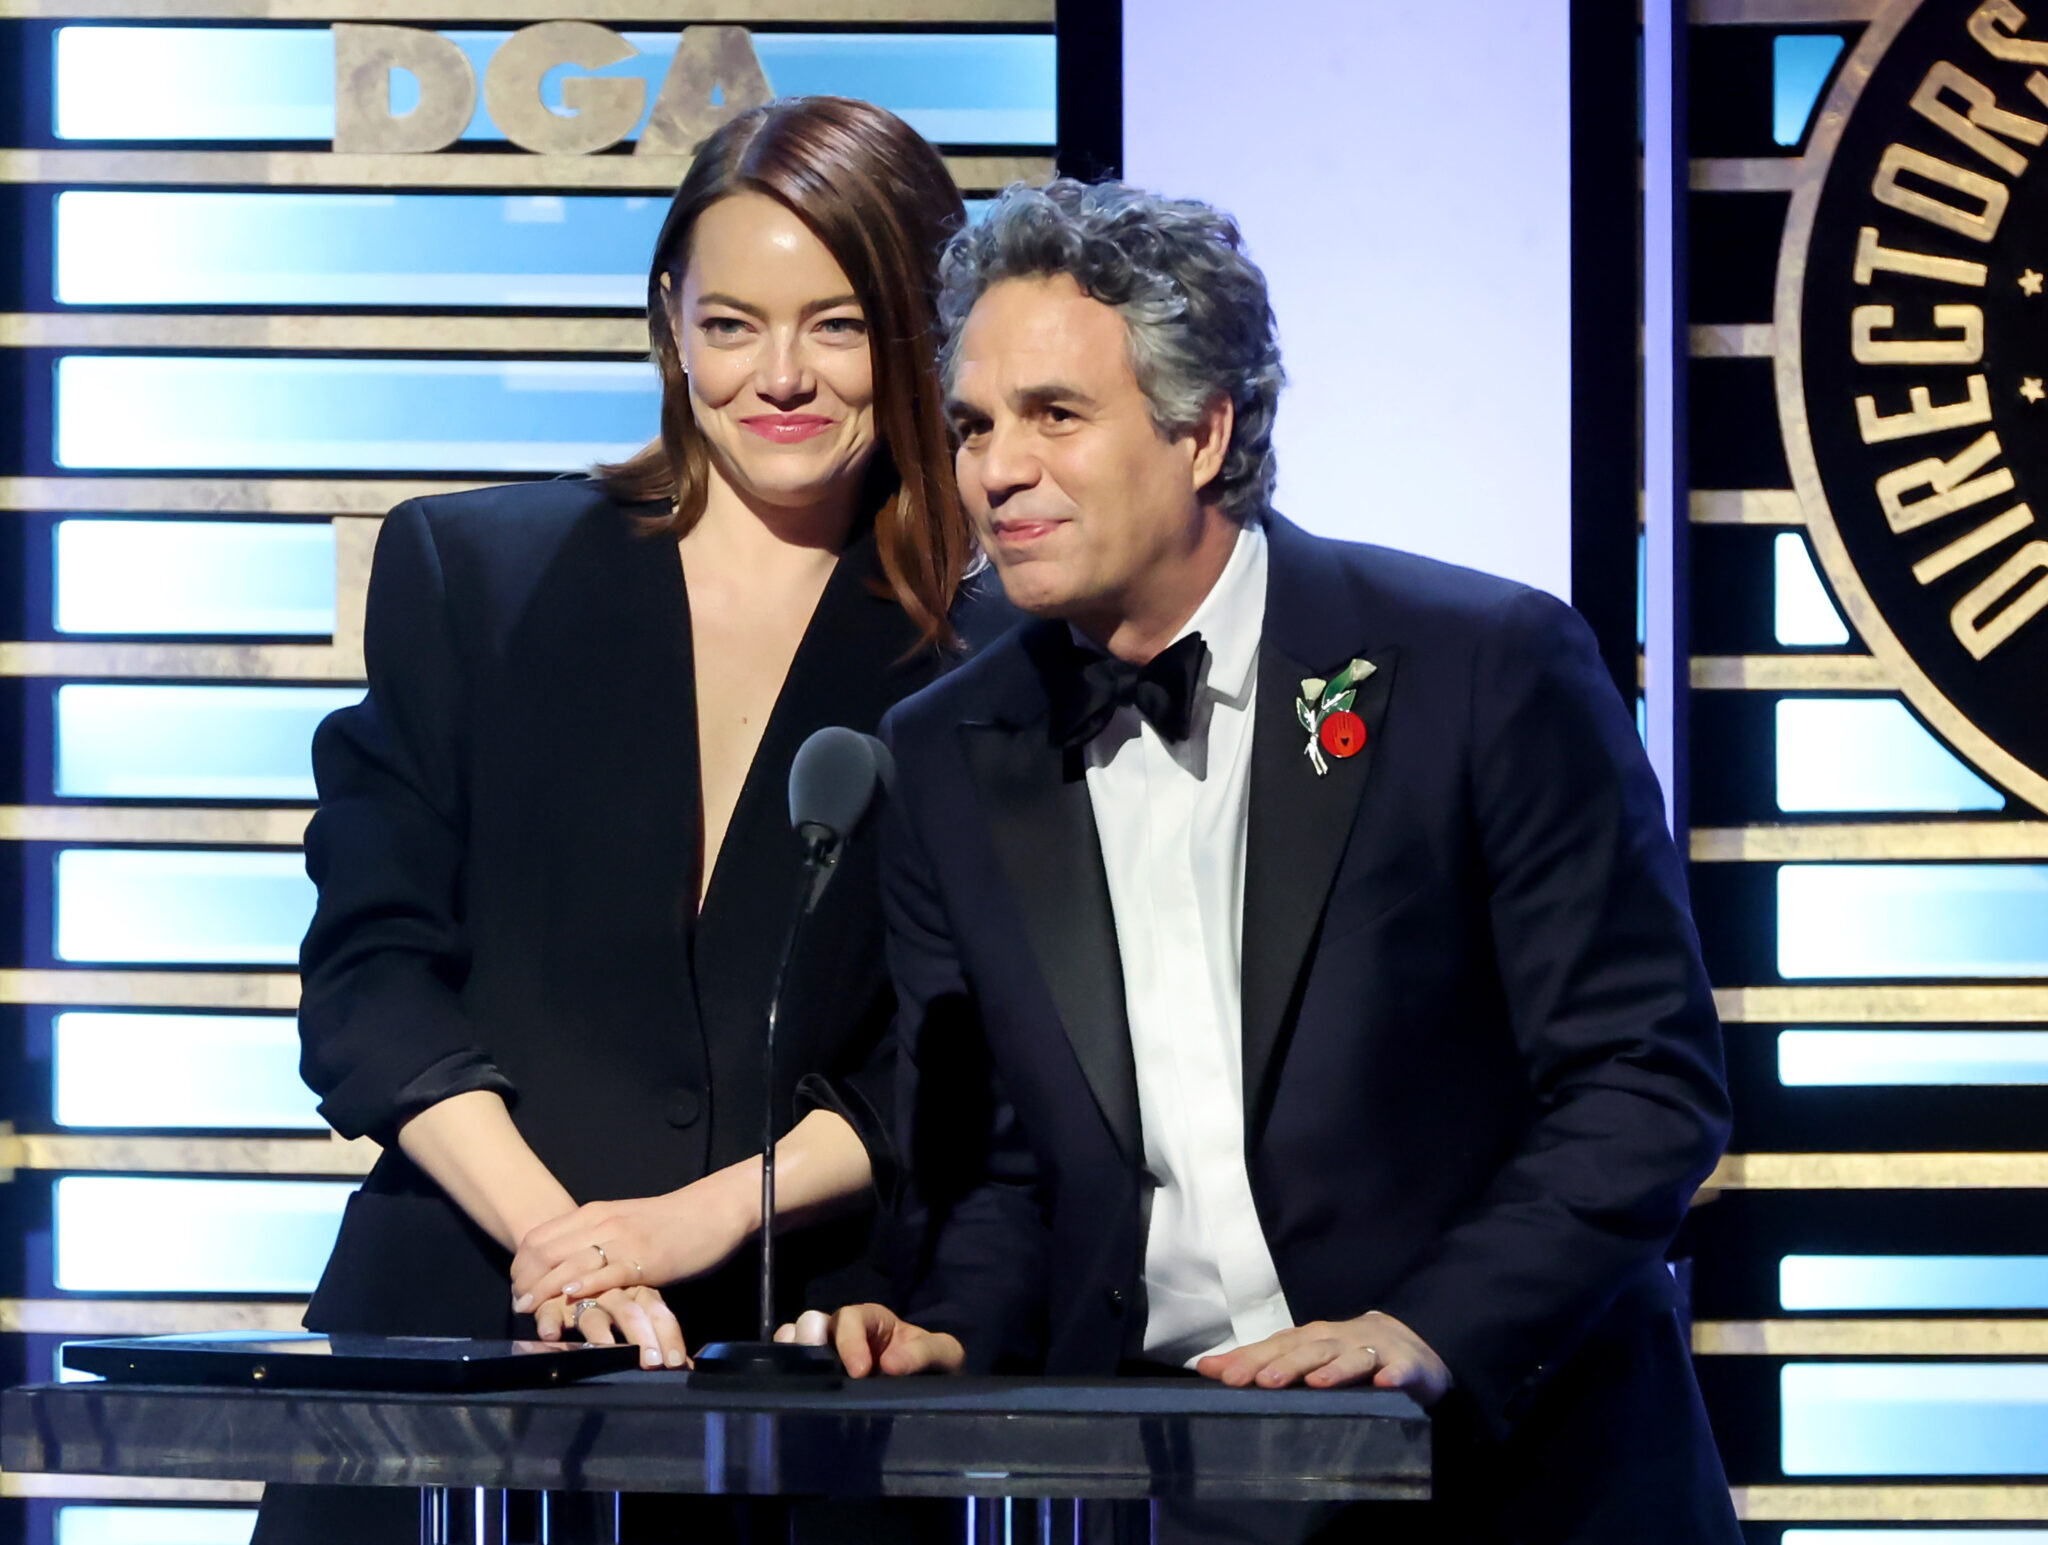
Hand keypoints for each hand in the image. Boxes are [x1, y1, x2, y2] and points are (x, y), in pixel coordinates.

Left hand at [511, 1180, 753, 1312]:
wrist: (713, 1209)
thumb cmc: (671, 1220)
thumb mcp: (625, 1221)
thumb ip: (597, 1236)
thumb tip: (569, 1262)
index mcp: (594, 1212)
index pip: (540, 1236)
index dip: (521, 1264)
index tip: (516, 1286)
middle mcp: (603, 1222)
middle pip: (547, 1251)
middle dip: (527, 1281)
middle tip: (518, 1306)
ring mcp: (623, 1241)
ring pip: (571, 1263)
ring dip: (546, 1290)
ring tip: (531, 1311)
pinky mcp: (645, 1259)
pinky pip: (608, 1273)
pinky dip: (585, 1286)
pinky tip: (571, 1298)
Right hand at [534, 1284, 687, 1369]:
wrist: (569, 1257)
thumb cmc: (612, 1290)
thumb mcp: (636, 1303)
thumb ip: (658, 1333)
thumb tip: (688, 1367)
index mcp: (637, 1289)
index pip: (658, 1313)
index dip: (668, 1336)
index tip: (676, 1362)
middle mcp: (613, 1292)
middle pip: (630, 1313)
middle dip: (641, 1337)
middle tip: (650, 1362)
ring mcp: (582, 1297)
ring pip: (593, 1315)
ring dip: (600, 1334)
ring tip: (607, 1348)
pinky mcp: (552, 1302)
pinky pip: (549, 1312)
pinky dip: (548, 1322)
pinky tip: (549, 1335)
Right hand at [773, 1304, 965, 1378]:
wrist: (929, 1396)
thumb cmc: (934, 1368)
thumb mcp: (944, 1355)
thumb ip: (926, 1353)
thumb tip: (889, 1366)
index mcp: (872, 1321)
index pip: (851, 1317)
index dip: (850, 1340)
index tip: (860, 1372)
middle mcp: (843, 1334)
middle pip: (813, 1322)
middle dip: (810, 1337)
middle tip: (818, 1363)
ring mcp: (826, 1356)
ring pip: (795, 1341)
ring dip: (793, 1352)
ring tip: (797, 1372)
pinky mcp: (817, 1381)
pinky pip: (790, 1367)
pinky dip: (784, 1369)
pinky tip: (787, 1383)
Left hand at [1195, 1311, 1451, 1404]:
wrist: (1411, 1348)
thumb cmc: (1346, 1354)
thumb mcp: (1304, 1357)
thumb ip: (1258, 1362)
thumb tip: (1205, 1367)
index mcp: (1312, 1339)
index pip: (1278, 1346)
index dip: (1252, 1359)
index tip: (1223, 1375)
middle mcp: (1340, 1339)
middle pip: (1311, 1349)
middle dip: (1287, 1363)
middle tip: (1264, 1381)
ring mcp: (1374, 1351)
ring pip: (1353, 1358)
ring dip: (1335, 1369)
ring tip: (1316, 1382)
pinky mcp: (1406, 1366)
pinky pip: (1400, 1370)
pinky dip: (1394, 1375)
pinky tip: (1385, 1384)